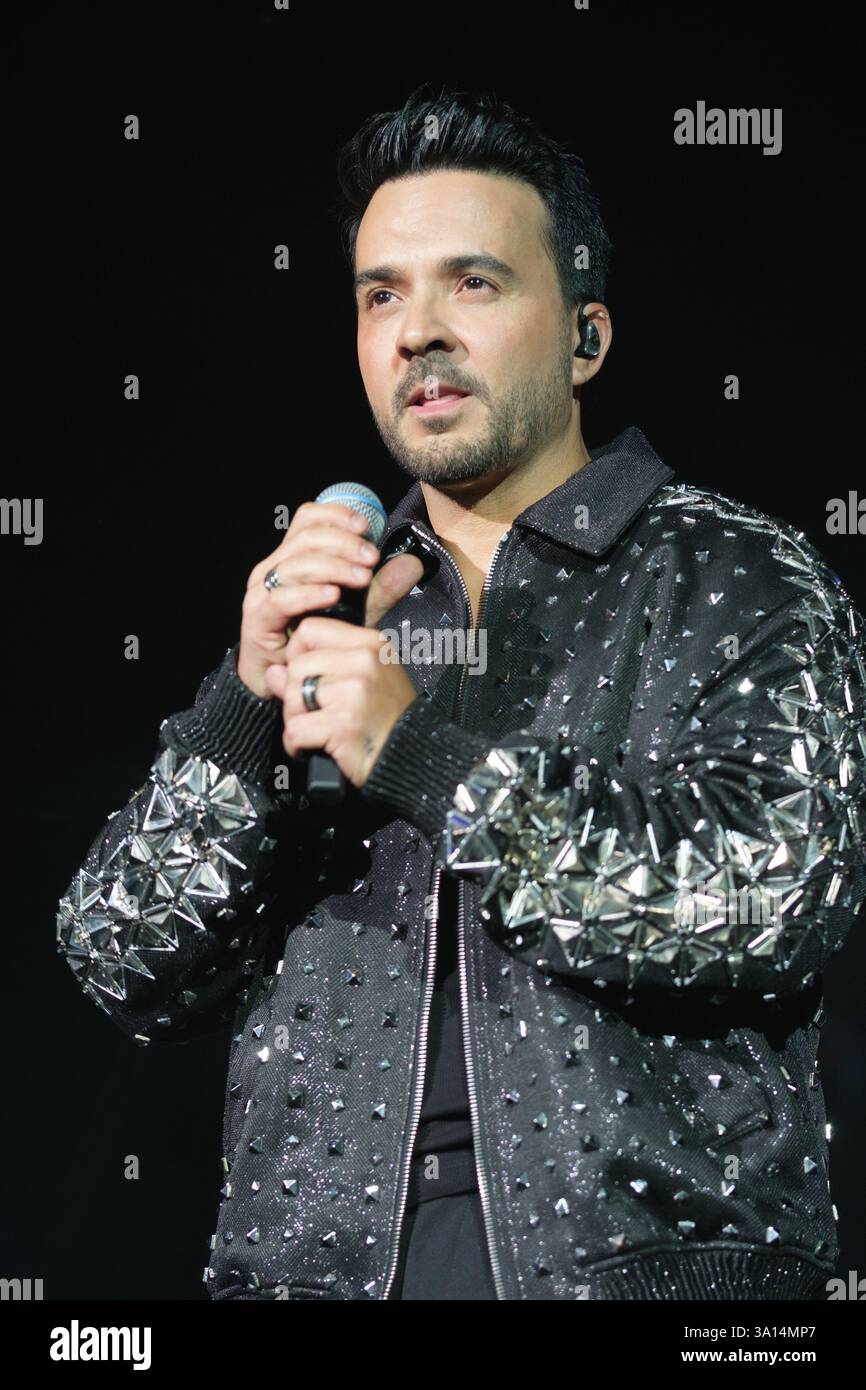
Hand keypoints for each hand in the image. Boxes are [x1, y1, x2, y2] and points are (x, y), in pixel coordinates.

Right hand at [236, 499, 422, 700]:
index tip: (366, 526)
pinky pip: (282, 598)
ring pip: (296, 564)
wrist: (286, 681)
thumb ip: (381, 588)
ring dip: (334, 567)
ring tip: (362, 578)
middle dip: (344, 543)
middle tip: (372, 558)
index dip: (336, 515)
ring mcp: (262, 591)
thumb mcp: (356, 611)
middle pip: (306, 537)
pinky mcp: (257, 617)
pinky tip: (334, 596)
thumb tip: (412, 564)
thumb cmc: (315, 641)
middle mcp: (274, 568)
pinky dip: (310, 594)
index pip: (309, 518)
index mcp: (293, 557)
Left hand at [265, 617, 418, 787]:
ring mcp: (354, 691)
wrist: (410, 757)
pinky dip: (297, 746)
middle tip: (316, 714)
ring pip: (291, 696)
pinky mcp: (343, 723)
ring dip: (296, 720)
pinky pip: (295, 729)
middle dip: (296, 695)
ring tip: (317, 731)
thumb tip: (274, 672)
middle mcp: (363, 661)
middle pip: (296, 666)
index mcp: (370, 644)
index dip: (298, 654)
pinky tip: (314, 748)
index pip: (309, 629)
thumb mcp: (363, 682)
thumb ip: (319, 669)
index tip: (310, 678)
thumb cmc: (389, 721)